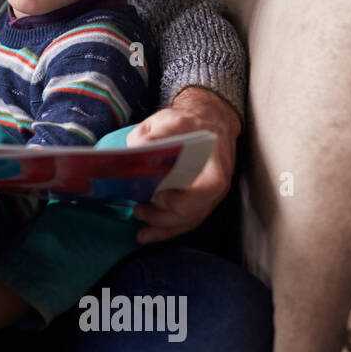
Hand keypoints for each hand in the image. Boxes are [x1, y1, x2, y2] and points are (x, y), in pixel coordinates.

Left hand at [125, 87, 240, 244]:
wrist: (209, 119)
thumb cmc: (183, 121)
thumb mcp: (162, 120)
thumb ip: (147, 138)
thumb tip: (132, 158)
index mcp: (209, 154)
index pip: (205, 187)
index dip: (180, 198)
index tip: (156, 196)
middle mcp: (217, 176)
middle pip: (196, 210)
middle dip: (165, 217)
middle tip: (139, 209)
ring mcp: (215, 190)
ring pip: (193, 219)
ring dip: (165, 228)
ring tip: (141, 229)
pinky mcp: (208, 199)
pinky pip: (192, 219)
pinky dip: (170, 229)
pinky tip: (151, 233)